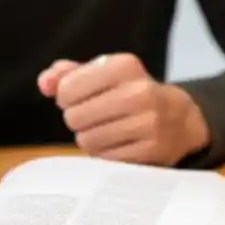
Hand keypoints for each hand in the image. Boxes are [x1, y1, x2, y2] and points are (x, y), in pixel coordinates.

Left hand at [38, 53, 209, 165]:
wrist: (179, 118)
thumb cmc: (129, 92)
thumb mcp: (102, 74)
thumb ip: (66, 75)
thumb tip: (44, 84)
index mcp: (125, 66)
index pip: (68, 88)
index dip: (65, 97)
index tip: (77, 97)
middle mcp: (140, 92)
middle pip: (74, 117)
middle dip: (77, 119)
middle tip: (92, 116)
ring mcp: (149, 123)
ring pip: (87, 140)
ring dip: (90, 138)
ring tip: (106, 129)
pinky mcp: (152, 150)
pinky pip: (105, 159)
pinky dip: (105, 153)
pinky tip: (118, 143)